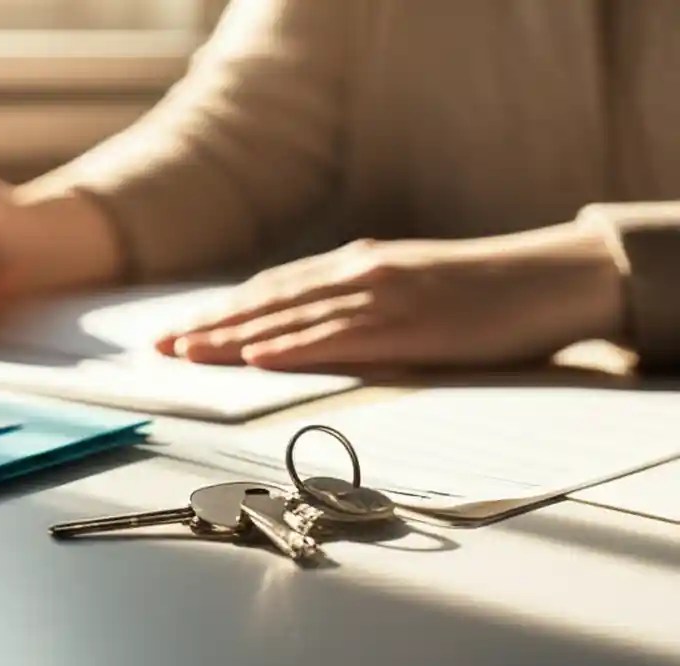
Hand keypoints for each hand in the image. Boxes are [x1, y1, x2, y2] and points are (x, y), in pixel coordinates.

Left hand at [156, 226, 624, 369]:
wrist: (549, 277)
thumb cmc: (480, 290)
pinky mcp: (407, 324)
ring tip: (188, 354)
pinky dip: (292, 346)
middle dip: (209, 326)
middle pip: (266, 302)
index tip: (179, 332)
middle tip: (159, 348)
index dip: (221, 312)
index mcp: (355, 264)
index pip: (271, 289)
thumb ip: (358, 300)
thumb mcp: (407, 284)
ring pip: (290, 319)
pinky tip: (257, 357)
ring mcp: (380, 297)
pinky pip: (338, 337)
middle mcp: (357, 273)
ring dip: (234, 338)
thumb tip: (310, 326)